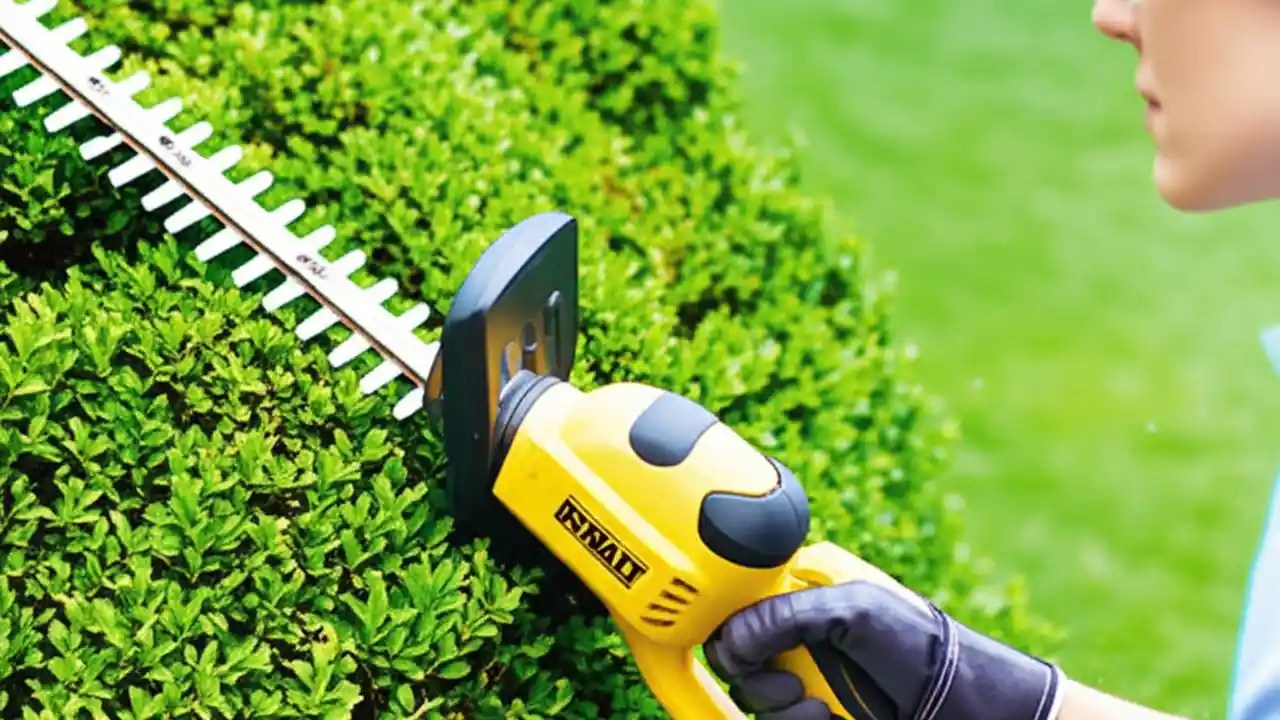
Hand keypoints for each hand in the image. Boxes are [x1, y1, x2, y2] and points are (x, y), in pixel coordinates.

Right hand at [703, 577, 1065, 719]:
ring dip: (784, 710)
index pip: (739, 610)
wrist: (965, 708)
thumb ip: (784, 615)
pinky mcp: (813, 714)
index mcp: (804, 595)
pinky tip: (831, 719)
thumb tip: (729, 641)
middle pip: (738, 662)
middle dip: (760, 680)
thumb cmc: (921, 646)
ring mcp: (806, 680)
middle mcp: (799, 637)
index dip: (735, 635)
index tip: (746, 653)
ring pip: (754, 701)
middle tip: (792, 685)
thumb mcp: (854, 611)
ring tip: (823, 708)